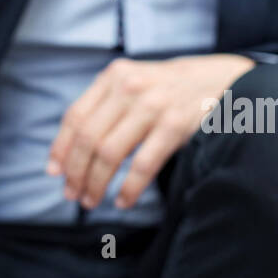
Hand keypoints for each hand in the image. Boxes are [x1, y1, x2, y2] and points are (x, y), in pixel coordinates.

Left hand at [47, 53, 255, 210]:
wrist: (222, 79)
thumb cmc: (170, 88)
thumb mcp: (134, 82)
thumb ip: (105, 106)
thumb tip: (69, 150)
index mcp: (113, 76)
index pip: (75, 116)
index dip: (61, 148)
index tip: (54, 173)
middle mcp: (129, 87)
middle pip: (88, 138)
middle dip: (76, 172)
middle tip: (73, 195)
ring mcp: (153, 105)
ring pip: (110, 153)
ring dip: (96, 183)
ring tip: (92, 200)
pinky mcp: (175, 125)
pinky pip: (143, 164)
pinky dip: (129, 188)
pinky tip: (123, 201)